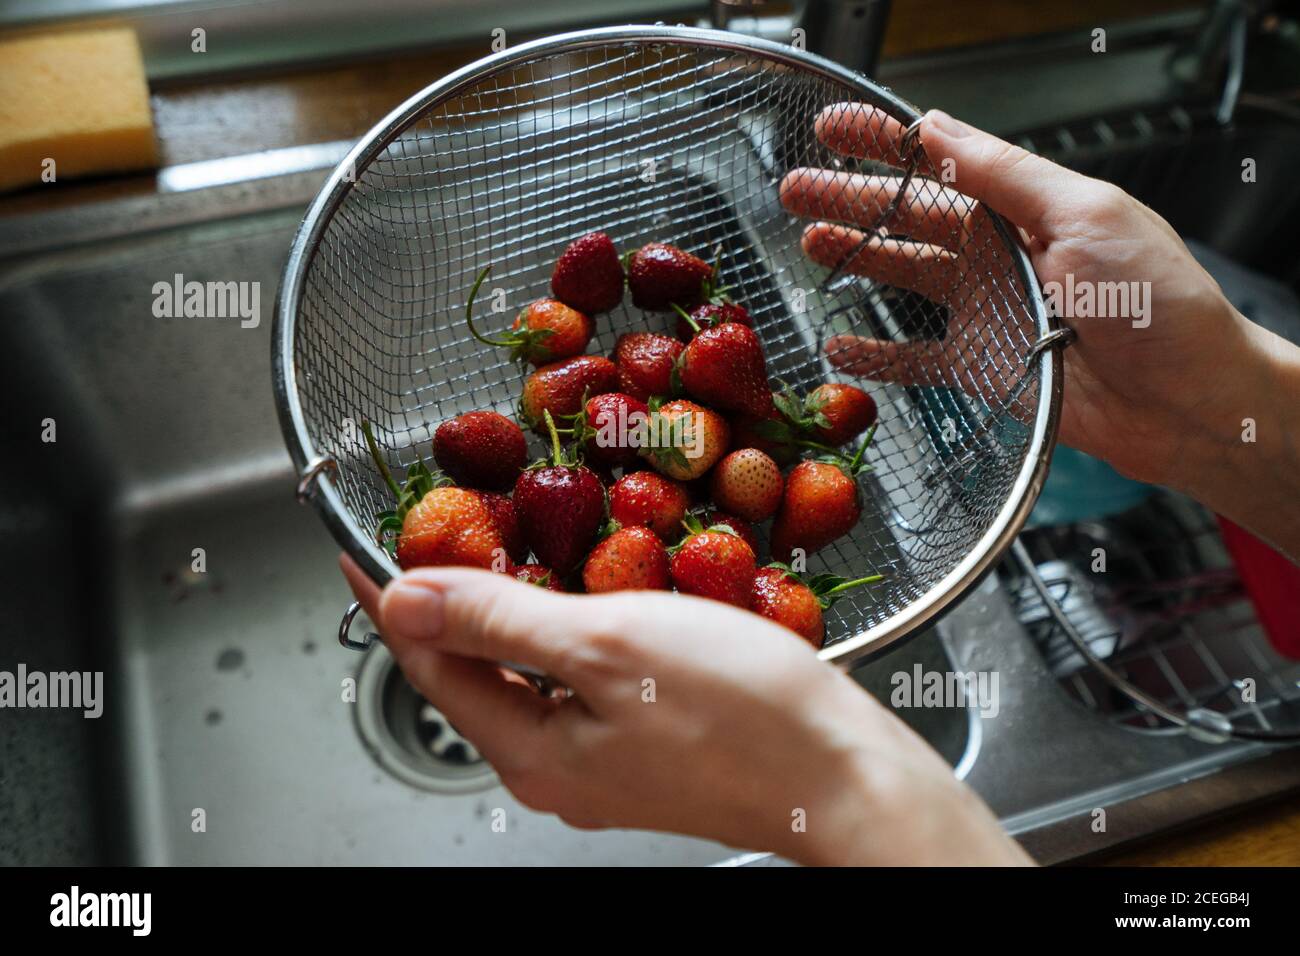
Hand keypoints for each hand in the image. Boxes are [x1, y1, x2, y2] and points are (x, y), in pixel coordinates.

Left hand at [342, 555, 1030, 865]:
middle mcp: (557, 764)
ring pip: (530, 671)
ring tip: (503, 543)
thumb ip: (497, 623)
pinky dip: (568, 625)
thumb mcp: (605, 645)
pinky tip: (590, 586)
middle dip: (447, 599)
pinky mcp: (648, 741)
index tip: (361, 544)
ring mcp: (604, 757)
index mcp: (531, 749)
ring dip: (510, 606)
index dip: (390, 597)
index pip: (428, 663)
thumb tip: (402, 601)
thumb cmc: (742, 711)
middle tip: (435, 529)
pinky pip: (582, 677)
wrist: (847, 773)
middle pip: (474, 671)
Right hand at [780, 105, 1299, 559]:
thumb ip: (1004, 175)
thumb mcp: (1084, 215)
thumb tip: (935, 130)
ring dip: (857, 261)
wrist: (1189, 403)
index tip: (834, 128)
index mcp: (1027, 208)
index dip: (886, 145)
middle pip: (910, 219)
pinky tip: (840, 347)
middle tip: (795, 189)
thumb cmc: (1158, 304)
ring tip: (809, 245)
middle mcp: (1002, 255)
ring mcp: (989, 312)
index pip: (942, 165)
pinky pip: (916, 360)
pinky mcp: (982, 369)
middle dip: (851, 201)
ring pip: (905, 279)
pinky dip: (877, 357)